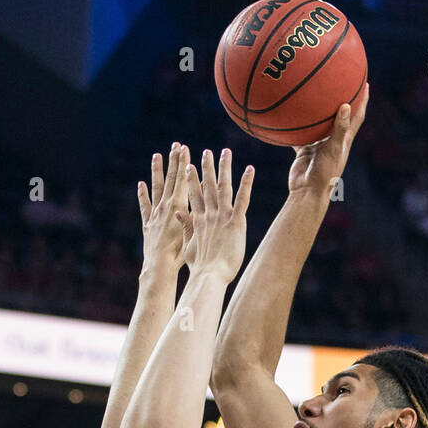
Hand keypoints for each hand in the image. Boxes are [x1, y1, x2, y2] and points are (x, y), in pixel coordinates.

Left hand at [138, 142, 189, 270]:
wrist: (160, 267)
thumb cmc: (181, 254)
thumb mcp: (192, 233)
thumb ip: (194, 213)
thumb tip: (202, 196)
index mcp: (178, 207)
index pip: (182, 180)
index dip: (183, 163)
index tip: (185, 149)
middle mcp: (165, 207)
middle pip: (170, 179)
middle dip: (174, 161)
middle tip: (175, 145)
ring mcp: (155, 214)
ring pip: (156, 188)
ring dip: (157, 171)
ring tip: (157, 155)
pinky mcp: (147, 224)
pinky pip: (144, 206)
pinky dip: (142, 194)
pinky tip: (141, 183)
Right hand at [177, 148, 253, 282]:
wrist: (209, 276)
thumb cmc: (201, 267)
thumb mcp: (189, 246)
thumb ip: (186, 227)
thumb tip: (177, 213)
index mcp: (198, 221)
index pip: (194, 195)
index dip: (192, 180)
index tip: (189, 165)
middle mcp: (209, 215)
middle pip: (207, 187)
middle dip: (206, 168)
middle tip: (206, 152)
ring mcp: (222, 217)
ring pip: (223, 187)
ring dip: (224, 168)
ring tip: (225, 152)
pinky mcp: (236, 222)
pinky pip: (242, 199)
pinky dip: (246, 183)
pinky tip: (249, 169)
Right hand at [288, 82, 368, 200]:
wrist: (307, 192)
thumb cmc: (324, 174)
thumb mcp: (333, 150)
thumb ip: (339, 129)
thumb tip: (345, 105)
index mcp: (344, 140)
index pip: (357, 116)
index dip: (363, 100)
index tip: (365, 83)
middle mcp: (332, 140)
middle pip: (340, 115)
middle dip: (342, 100)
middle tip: (341, 81)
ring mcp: (318, 145)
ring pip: (319, 123)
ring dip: (318, 111)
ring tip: (314, 93)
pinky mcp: (305, 150)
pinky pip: (299, 134)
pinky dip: (295, 126)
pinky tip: (288, 114)